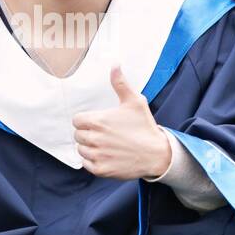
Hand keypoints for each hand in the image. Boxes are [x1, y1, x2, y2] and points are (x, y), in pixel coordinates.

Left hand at [72, 65, 171, 179]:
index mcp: (98, 121)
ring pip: (81, 150)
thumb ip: (120, 83)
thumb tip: (115, 64)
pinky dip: (93, 161)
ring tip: (106, 145)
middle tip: (104, 134)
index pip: (77, 120)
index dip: (86, 120)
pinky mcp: (101, 170)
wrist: (157, 153)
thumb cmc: (144, 126)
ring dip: (89, 147)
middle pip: (78, 135)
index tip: (98, 122)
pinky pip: (86, 164)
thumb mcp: (134, 101)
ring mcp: (97, 155)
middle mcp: (94, 138)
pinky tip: (106, 156)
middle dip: (88, 133)